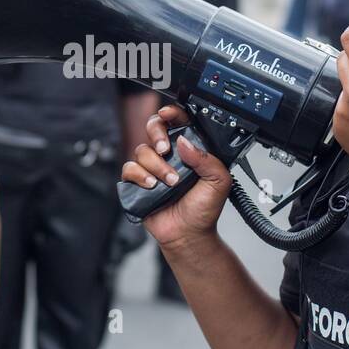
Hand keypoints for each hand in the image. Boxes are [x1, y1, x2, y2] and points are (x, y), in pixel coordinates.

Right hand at [120, 105, 231, 249]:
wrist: (189, 235)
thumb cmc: (204, 209)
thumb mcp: (218, 182)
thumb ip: (207, 159)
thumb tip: (184, 142)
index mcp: (189, 150)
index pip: (177, 122)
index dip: (171, 113)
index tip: (168, 113)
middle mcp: (169, 155)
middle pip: (153, 127)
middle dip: (157, 134)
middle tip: (165, 149)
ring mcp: (152, 168)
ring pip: (142, 150)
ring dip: (156, 165)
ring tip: (169, 182)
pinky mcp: (138, 182)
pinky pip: (129, 168)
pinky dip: (139, 175)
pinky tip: (152, 186)